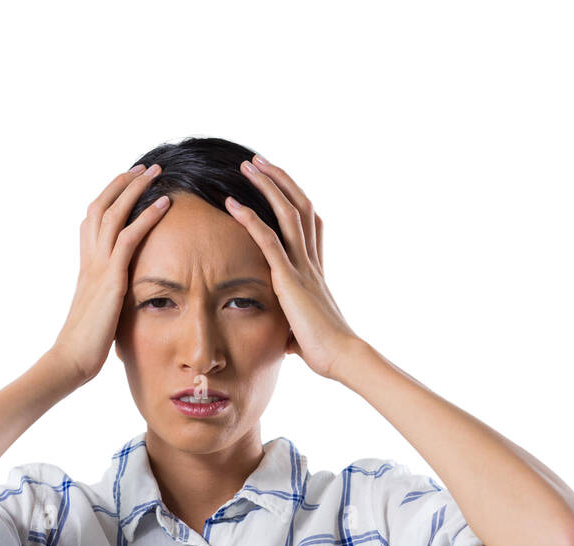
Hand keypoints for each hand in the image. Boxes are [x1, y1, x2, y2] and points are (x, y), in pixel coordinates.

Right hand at [52, 164, 169, 384]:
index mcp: (86, 266)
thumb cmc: (85, 346)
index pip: (93, 220)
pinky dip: (146, 217)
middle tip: (145, 167)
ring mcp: (97, 267)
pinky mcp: (110, 279)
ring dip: (136, 189)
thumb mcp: (99, 313)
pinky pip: (128, 238)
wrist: (70, 360)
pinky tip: (163, 203)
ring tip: (155, 173)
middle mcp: (89, 260)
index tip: (127, 183)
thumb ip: (109, 297)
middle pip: (101, 206)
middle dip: (123, 182)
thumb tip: (121, 299)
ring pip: (114, 213)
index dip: (109, 197)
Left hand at [226, 156, 359, 380]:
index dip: (295, 199)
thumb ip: (293, 325)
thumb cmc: (325, 350)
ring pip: (286, 212)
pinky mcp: (289, 278)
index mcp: (315, 270)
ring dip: (266, 185)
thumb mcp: (304, 330)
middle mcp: (311, 261)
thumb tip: (287, 341)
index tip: (279, 184)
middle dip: (279, 180)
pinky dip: (249, 218)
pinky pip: (268, 240)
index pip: (310, 224)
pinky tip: (232, 203)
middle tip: (258, 161)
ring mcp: (302, 266)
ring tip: (248, 165)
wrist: (342, 356)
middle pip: (299, 205)